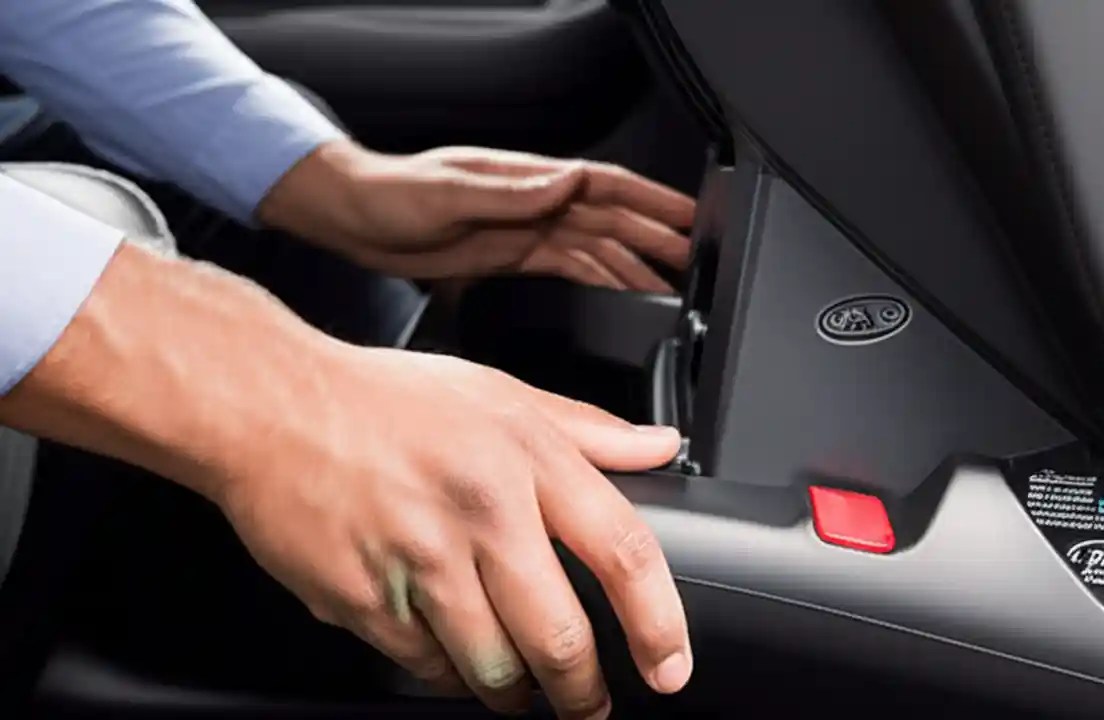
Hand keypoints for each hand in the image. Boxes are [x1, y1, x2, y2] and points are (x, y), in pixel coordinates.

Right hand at [0, 243, 692, 719]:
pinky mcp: (364, 600)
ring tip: (526, 693)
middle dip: (586, 693)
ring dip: (519, 696)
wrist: (267, 407)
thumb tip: (661, 447)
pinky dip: (450, 677)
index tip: (669, 666)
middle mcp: (481, 511)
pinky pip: (426, 667)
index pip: (623, 551)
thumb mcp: (498, 392)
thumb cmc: (383, 400)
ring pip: (493, 669)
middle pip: (559, 637)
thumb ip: (588, 429)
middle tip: (593, 705)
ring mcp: (419, 561)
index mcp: (525, 457)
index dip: (659, 623)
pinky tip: (454, 659)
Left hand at [259, 142, 696, 293]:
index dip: (651, 202)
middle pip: (613, 220)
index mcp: (528, 179)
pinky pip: (570, 268)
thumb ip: (512, 190)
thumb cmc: (390, 193)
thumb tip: (570, 180)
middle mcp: (534, 203)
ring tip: (674, 285)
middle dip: (658, 237)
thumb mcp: (450, 188)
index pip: (605, 186)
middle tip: (699, 261)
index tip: (689, 218)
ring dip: (636, 264)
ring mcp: (525, 230)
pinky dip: (602, 280)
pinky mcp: (511, 257)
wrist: (352, 217)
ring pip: (598, 247)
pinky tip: (623, 293)